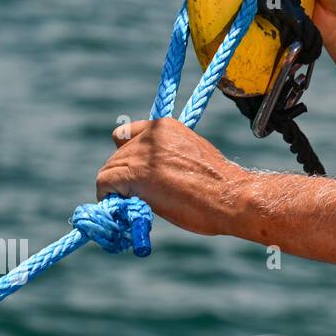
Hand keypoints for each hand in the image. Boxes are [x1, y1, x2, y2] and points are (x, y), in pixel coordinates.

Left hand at [96, 118, 248, 237]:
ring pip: (108, 170)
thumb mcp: (192, 156)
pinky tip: (122, 208)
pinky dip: (108, 197)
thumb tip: (148, 174)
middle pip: (116, 155)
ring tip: (134, 205)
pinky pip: (105, 183)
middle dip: (123, 177)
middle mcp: (150, 135)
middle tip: (135, 197)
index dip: (128, 155)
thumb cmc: (220, 185)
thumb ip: (167, 156)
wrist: (230, 196)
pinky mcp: (134, 174)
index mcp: (166, 127)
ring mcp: (141, 154)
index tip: (137, 173)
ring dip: (116, 189)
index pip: (128, 134)